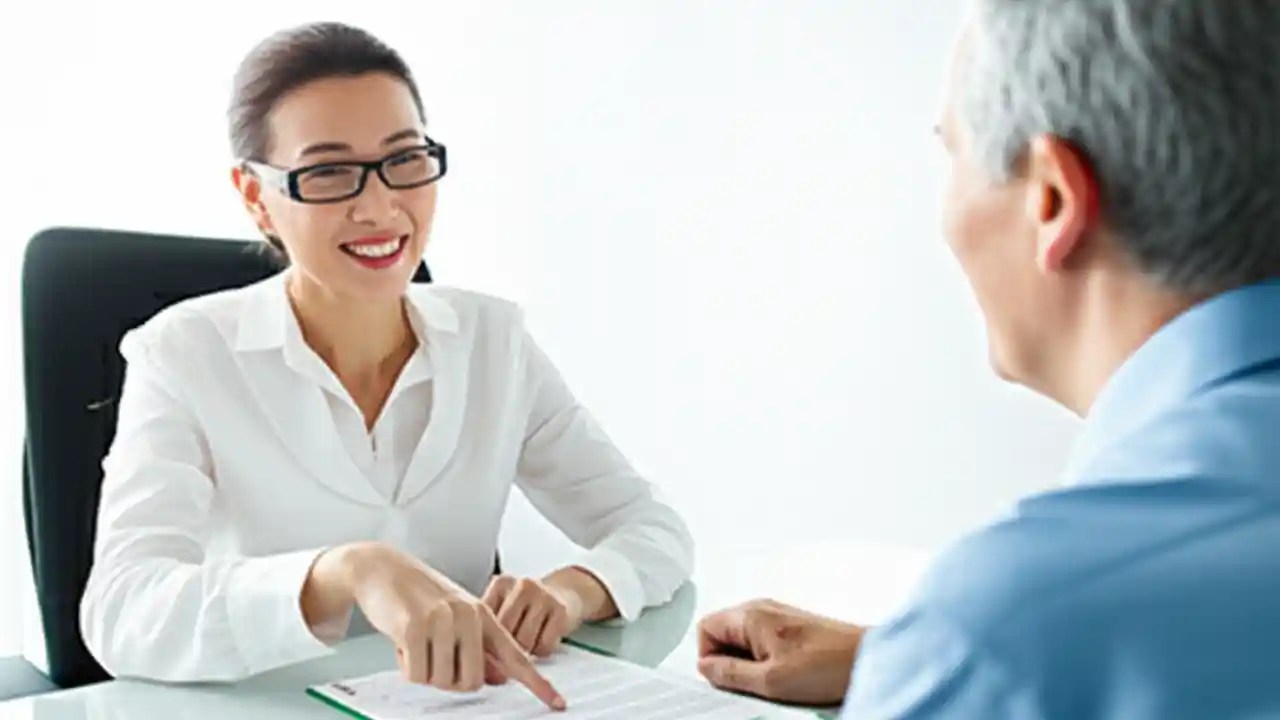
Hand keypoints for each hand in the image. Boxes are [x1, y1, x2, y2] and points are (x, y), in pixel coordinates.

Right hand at [303, 542, 565, 710]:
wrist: (381, 569)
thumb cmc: (418, 596)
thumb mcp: (455, 618)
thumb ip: (479, 647)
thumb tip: (500, 680)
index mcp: (483, 615)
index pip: (516, 656)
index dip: (538, 683)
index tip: (558, 703)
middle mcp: (468, 616)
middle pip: (473, 682)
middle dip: (449, 679)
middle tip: (432, 655)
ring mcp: (443, 620)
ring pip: (442, 681)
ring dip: (424, 670)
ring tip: (415, 642)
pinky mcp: (414, 628)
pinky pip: (417, 674)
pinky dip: (406, 666)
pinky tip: (401, 642)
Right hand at [697, 599, 864, 705]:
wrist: (867, 658)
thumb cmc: (827, 665)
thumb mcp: (769, 681)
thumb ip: (730, 673)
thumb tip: (706, 668)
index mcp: (751, 615)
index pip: (705, 628)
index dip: (710, 658)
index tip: (727, 678)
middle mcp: (762, 608)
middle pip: (723, 632)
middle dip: (729, 660)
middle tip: (752, 682)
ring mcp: (778, 614)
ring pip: (743, 638)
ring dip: (750, 662)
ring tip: (774, 679)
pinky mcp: (792, 624)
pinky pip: (763, 640)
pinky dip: (767, 658)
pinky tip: (787, 672)